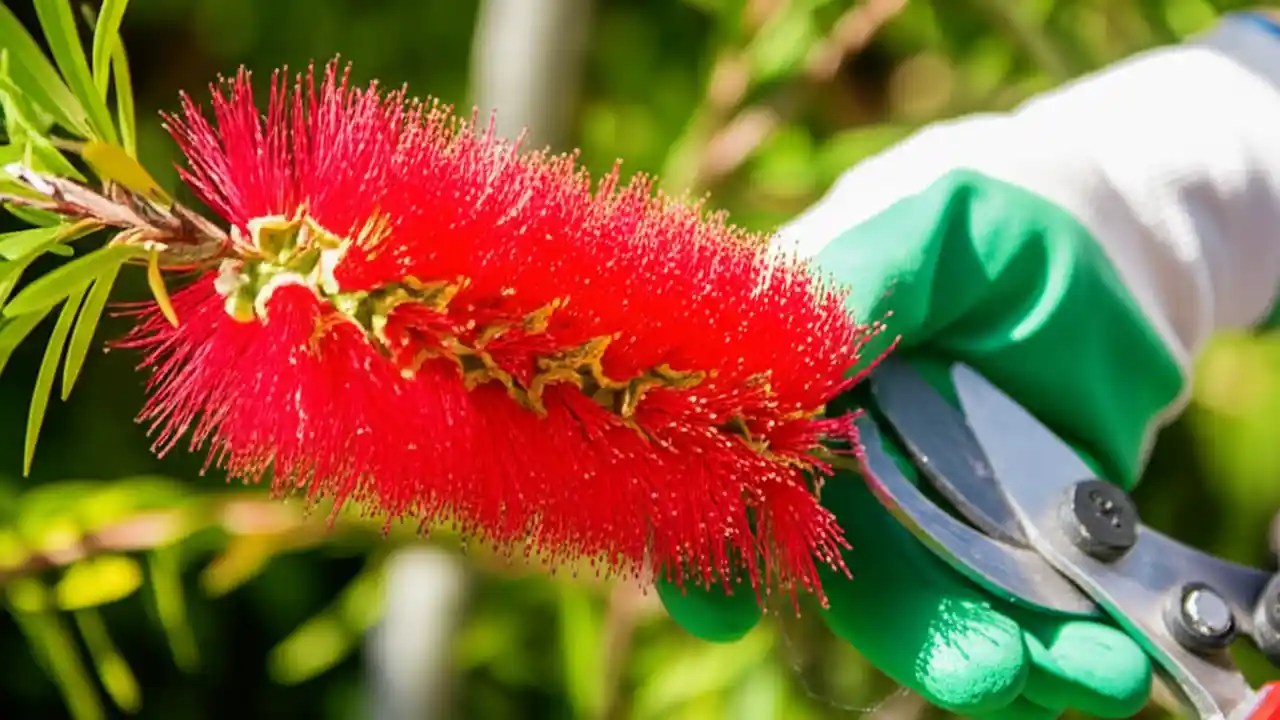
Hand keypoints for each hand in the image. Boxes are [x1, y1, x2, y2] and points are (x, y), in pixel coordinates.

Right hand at [658, 167, 1190, 716]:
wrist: (1104, 249)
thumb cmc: (988, 223)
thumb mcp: (923, 231)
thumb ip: (852, 288)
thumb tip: (780, 371)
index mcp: (804, 405)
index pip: (738, 488)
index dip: (709, 556)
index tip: (716, 611)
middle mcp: (857, 478)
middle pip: (858, 583)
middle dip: (921, 638)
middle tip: (984, 670)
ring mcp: (945, 519)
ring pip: (954, 615)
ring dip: (1011, 658)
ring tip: (1091, 675)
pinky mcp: (1025, 542)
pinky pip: (1035, 614)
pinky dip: (1072, 650)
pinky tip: (1114, 658)